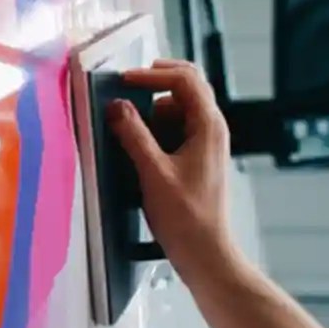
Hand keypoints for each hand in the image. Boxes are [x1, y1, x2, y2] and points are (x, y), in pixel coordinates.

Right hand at [108, 59, 239, 278]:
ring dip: (153, 112)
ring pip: (178, 109)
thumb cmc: (186, 218)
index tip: (124, 81)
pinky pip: (176, 130)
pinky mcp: (196, 157)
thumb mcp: (153, 172)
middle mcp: (211, 129)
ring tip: (132, 134)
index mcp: (209, 126)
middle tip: (126, 92)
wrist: (205, 252)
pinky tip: (141, 151)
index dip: (152, 74)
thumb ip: (134, 135)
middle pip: (186, 86)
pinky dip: (157, 131)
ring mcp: (206, 143)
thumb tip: (117, 107)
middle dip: (155, 86)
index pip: (185, 79)